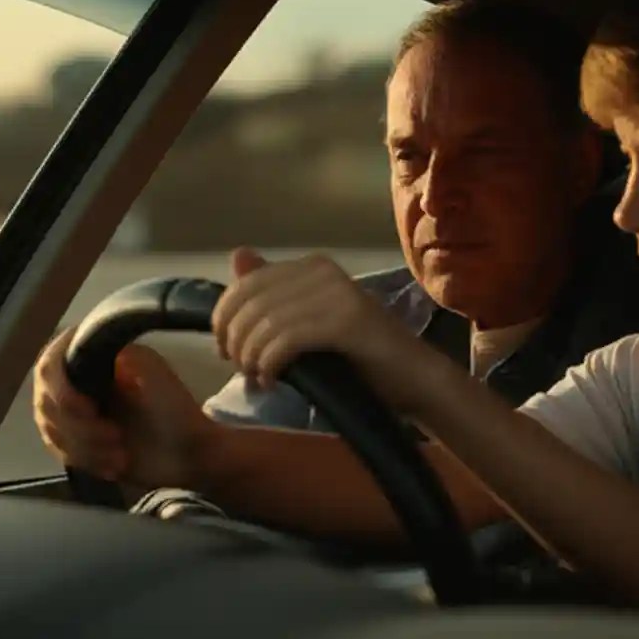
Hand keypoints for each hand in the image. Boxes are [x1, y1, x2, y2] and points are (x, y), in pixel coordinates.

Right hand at [32, 327, 217, 488]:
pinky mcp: (77, 442)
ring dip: (85, 447)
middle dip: (79, 427)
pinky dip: (88, 462)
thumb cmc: (174, 408)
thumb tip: (87, 347)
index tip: (90, 409)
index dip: (63, 390)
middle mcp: (76, 380)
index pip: (50, 364)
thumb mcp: (151, 372)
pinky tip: (116, 465)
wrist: (189, 452)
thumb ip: (117, 355)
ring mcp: (73, 412)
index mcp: (93, 355)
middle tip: (116, 436)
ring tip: (121, 455)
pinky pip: (62, 452)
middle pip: (46, 402)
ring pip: (51, 430)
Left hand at [211, 247, 432, 410]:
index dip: (224, 318)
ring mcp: (337, 293)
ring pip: (266, 322)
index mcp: (311, 266)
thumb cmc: (359, 358)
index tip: (224, 350)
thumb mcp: (306, 324)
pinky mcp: (346, 321)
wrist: (414, 379)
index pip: (246, 283)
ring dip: (252, 356)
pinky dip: (270, 363)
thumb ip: (273, 294)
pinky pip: (288, 339)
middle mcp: (323, 270)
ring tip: (259, 378)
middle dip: (236, 340)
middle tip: (242, 369)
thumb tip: (237, 257)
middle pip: (251, 303)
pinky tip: (272, 380)